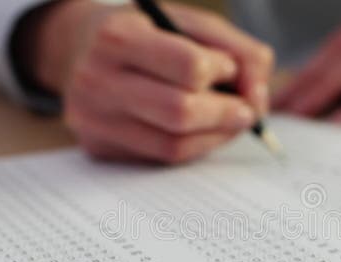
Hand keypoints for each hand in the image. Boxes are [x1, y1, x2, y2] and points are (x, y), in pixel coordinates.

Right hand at [28, 0, 273, 162]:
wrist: (83, 49)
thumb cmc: (148, 34)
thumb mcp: (191, 24)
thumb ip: (238, 51)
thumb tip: (257, 98)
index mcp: (118, 36)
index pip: (188, 66)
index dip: (222, 71)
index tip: (228, 69)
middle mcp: (96, 79)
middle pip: (180, 112)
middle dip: (225, 113)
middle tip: (246, 110)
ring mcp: (93, 118)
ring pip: (173, 145)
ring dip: (216, 136)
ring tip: (231, 121)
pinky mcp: (98, 146)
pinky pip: (160, 158)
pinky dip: (194, 148)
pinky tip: (203, 132)